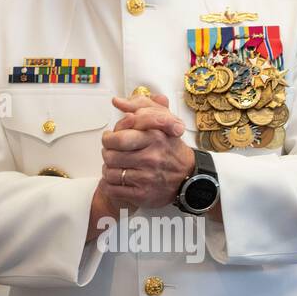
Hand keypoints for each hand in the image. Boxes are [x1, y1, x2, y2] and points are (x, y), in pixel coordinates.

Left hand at [99, 93, 193, 212]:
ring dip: (109, 170)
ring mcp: (147, 177)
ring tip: (116, 167)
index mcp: (154, 137)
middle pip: (110, 155)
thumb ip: (141, 108)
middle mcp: (151, 157)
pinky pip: (113, 189)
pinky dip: (110, 186)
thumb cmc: (171, 150)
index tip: (110, 138)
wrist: (189, 178)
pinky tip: (118, 181)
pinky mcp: (143, 194)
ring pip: (110, 173)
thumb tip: (118, 101)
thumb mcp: (162, 123)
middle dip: (107, 154)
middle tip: (112, 153)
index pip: (118, 138)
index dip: (108, 138)